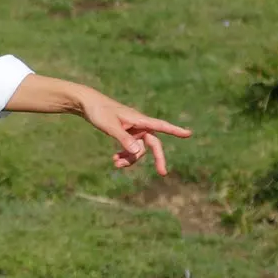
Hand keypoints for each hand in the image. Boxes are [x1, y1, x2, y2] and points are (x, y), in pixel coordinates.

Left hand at [76, 90, 192, 173]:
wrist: (88, 104)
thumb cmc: (99, 112)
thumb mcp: (110, 127)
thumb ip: (124, 139)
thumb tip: (138, 151)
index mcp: (140, 120)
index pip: (161, 126)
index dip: (175, 130)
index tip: (189, 134)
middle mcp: (140, 125)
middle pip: (153, 144)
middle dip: (156, 159)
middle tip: (163, 173)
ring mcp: (134, 130)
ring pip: (139, 150)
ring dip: (130, 159)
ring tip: (115, 164)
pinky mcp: (127, 134)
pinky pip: (131, 148)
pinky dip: (125, 155)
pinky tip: (115, 160)